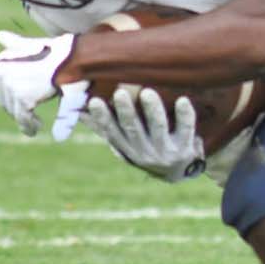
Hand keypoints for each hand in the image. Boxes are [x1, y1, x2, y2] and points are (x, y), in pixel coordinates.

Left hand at [0, 30, 88, 139]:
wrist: (72, 58)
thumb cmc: (56, 52)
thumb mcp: (32, 46)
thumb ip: (15, 44)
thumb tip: (0, 35)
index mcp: (1, 61)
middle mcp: (1, 72)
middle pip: (3, 101)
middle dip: (15, 110)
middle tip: (27, 118)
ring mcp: (11, 85)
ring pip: (13, 112)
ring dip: (24, 120)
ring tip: (35, 123)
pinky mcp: (23, 98)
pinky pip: (23, 119)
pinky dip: (29, 126)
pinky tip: (37, 127)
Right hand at [85, 87, 205, 181]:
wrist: (179, 172)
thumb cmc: (146, 148)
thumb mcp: (125, 144)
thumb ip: (104, 128)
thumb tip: (77, 112)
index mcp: (127, 148)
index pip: (112, 132)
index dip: (103, 118)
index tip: (94, 101)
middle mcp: (145, 151)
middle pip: (134, 129)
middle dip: (126, 111)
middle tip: (120, 92)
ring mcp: (166, 150)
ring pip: (158, 128)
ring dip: (152, 110)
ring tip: (147, 92)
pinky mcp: (186, 147)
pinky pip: (186, 129)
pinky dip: (185, 115)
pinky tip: (183, 99)